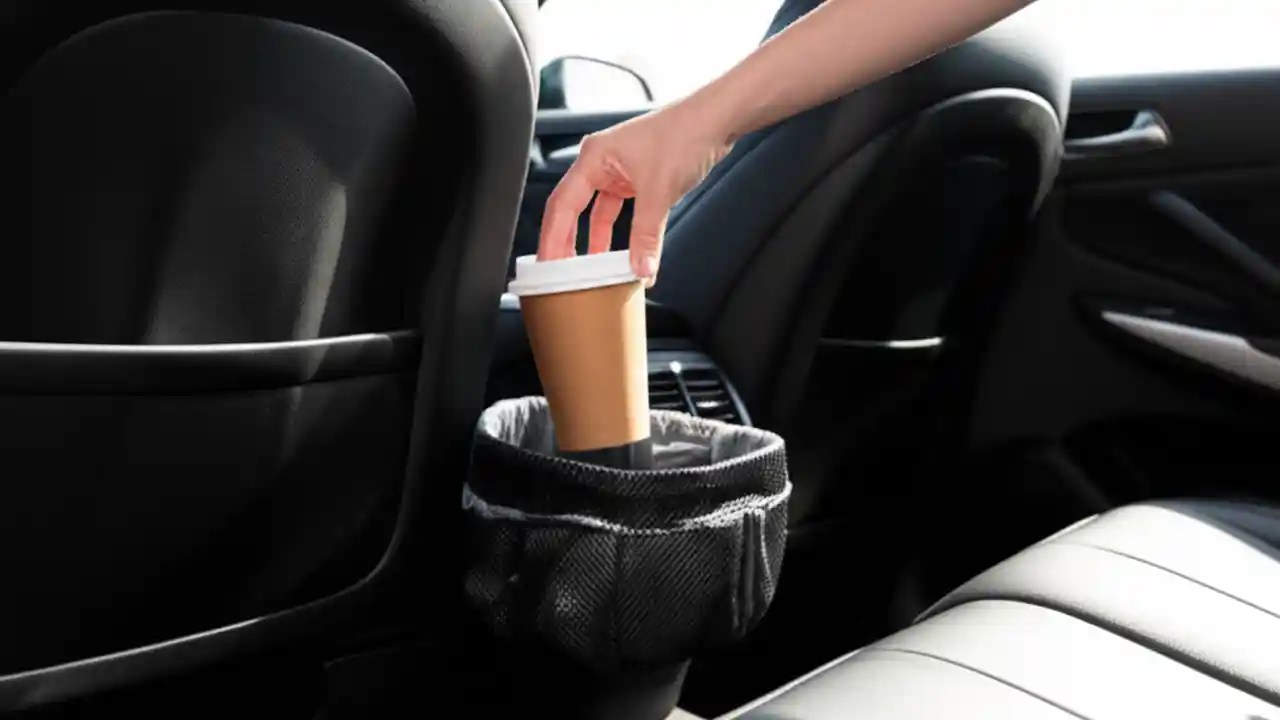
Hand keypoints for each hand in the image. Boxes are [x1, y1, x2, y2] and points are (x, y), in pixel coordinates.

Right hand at [537, 99, 733, 285]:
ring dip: (597, 243)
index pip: (561, 205)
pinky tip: (626, 254)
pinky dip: (623, 235)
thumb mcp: (660, 190)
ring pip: (597, 214)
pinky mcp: (638, 179)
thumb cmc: (686, 132)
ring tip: (592, 271)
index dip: (552, 239)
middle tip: (563, 274)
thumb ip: (647, 235)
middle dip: (568, 244)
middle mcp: (601, 162)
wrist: (718, 119)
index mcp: (593, 157)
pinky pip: (621, 214)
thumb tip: (640, 267)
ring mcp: (619, 171)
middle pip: (573, 211)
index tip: (549, 266)